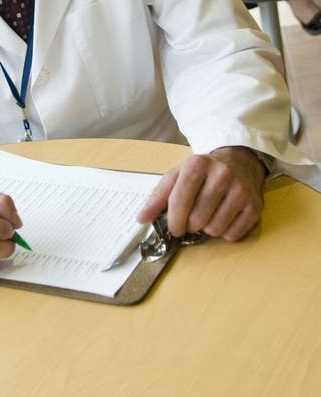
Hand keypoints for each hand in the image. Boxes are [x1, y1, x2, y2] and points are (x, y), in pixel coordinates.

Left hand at [136, 147, 265, 241]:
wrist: (239, 161)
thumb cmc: (203, 172)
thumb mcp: (178, 175)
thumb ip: (158, 197)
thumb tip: (141, 219)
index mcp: (197, 164)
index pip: (179, 201)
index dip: (173, 220)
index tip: (173, 227)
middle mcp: (221, 174)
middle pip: (196, 219)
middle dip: (190, 226)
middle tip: (192, 219)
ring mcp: (240, 190)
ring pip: (214, 229)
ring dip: (207, 230)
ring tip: (209, 215)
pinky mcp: (254, 205)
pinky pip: (232, 235)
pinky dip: (224, 233)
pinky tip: (224, 217)